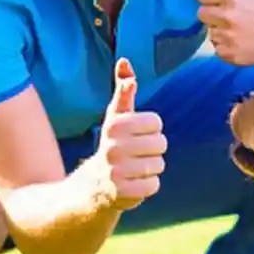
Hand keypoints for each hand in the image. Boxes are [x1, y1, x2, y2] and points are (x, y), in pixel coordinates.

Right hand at [92, 58, 166, 210]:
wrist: (93, 186)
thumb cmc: (112, 144)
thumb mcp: (115, 117)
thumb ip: (123, 90)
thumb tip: (125, 61)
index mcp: (114, 125)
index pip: (156, 123)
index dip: (150, 130)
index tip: (134, 136)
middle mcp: (113, 147)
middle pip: (161, 144)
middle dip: (153, 151)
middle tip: (135, 155)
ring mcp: (117, 171)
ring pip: (159, 165)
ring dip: (151, 169)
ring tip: (133, 169)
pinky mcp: (123, 192)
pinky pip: (154, 185)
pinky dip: (147, 186)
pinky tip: (132, 184)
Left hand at [195, 0, 253, 64]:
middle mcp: (226, 16)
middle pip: (202, 13)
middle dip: (217, 10)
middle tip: (240, 10)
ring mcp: (229, 38)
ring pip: (210, 32)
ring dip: (222, 29)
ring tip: (244, 23)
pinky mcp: (232, 56)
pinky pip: (218, 49)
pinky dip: (228, 45)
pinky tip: (246, 37)